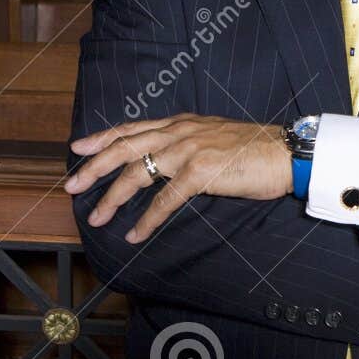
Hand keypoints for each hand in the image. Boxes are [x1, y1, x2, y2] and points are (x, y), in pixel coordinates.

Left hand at [65, 115, 291, 239]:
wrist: (288, 153)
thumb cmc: (257, 151)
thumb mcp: (215, 139)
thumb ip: (190, 146)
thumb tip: (170, 164)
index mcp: (182, 123)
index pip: (133, 127)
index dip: (102, 137)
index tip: (78, 147)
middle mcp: (181, 132)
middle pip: (125, 146)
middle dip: (94, 167)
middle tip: (71, 186)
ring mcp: (190, 150)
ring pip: (138, 173)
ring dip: (113, 197)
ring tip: (97, 216)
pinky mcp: (202, 172)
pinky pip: (165, 199)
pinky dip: (147, 219)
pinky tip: (134, 234)